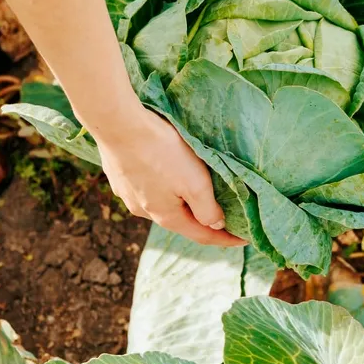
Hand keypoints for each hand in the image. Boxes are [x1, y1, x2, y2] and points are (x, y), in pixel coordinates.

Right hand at [97, 107, 245, 246]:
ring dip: (180, 199)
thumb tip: (215, 224)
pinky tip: (166, 172)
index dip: (226, 239)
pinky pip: (147, 186)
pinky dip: (163, 184)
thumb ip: (207, 208)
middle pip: (181, 219)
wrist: (118, 124)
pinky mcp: (120, 176)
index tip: (245, 239)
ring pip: (162, 202)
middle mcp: (144, 210)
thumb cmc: (161, 152)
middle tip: (224, 213)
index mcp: (166, 216)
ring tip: (195, 189)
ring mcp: (128, 194)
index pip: (202, 235)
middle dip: (202, 218)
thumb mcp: (194, 182)